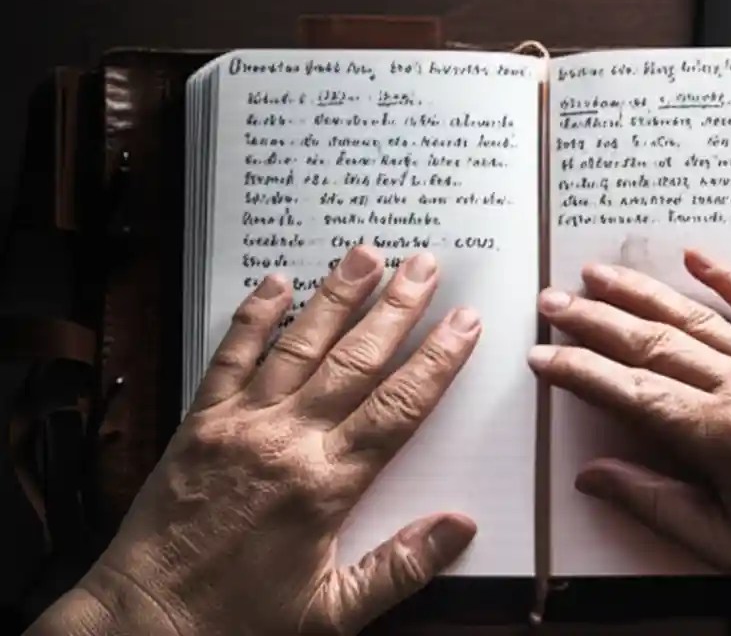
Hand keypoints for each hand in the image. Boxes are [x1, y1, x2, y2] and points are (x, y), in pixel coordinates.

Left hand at [28, 246, 481, 635]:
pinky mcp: (200, 424)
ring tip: (366, 253)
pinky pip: (230, 358)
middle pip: (355, 361)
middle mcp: (286, 441)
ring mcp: (239, 425)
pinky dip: (254, 318)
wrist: (145, 624)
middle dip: (397, 309)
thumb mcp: (334, 615)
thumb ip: (400, 569)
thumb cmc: (240, 623)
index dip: (437, 361)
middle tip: (426, 264)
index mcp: (326, 485)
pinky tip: (275, 283)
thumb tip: (460, 525)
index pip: (399, 408)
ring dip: (337, 297)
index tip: (464, 322)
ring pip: (299, 347)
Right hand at [527, 249, 730, 613]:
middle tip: (552, 302)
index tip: (543, 357)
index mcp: (726, 435)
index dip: (581, 373)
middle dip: (597, 321)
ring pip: (701, 318)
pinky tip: (696, 258)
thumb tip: (594, 475)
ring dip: (644, 293)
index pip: (633, 392)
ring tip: (600, 273)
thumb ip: (657, 504)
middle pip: (657, 342)